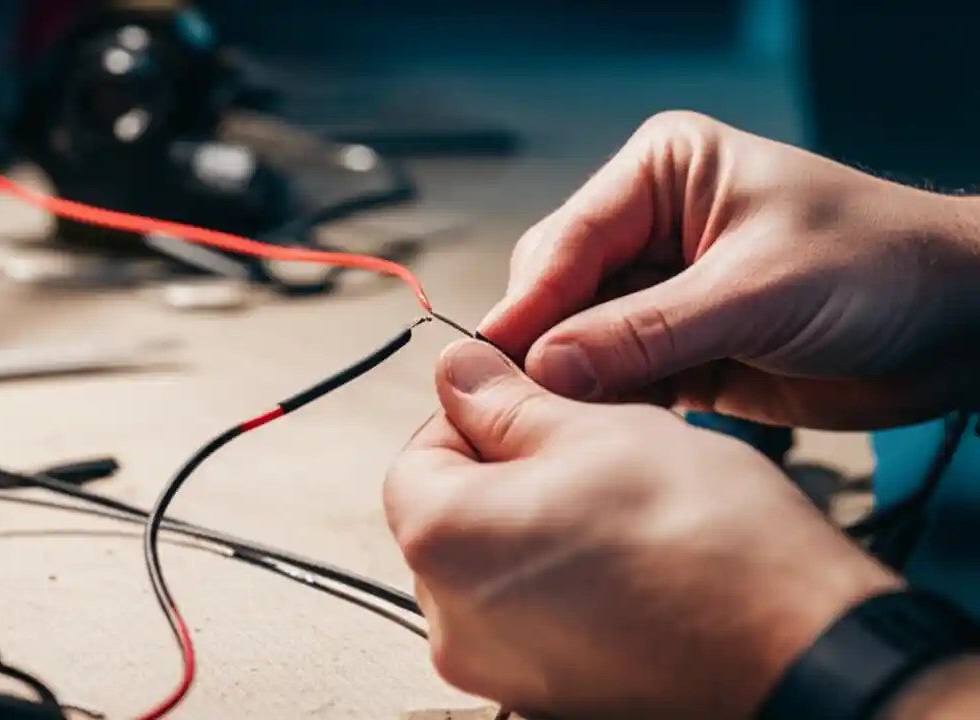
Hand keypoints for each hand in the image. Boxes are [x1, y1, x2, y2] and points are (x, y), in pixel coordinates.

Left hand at [385, 340, 900, 718]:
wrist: (801, 651)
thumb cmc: (710, 541)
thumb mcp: (595, 427)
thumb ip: (504, 398)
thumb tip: (459, 372)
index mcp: (441, 541)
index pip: (417, 453)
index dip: (475, 414)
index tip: (527, 403)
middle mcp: (452, 621)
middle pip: (449, 514)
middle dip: (505, 470)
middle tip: (582, 447)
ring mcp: (496, 669)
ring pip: (491, 565)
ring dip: (535, 522)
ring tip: (615, 503)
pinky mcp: (544, 695)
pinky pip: (527, 616)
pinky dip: (558, 579)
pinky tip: (624, 557)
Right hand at [481, 111, 979, 428]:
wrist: (955, 325)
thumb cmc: (877, 268)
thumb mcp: (757, 291)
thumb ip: (647, 331)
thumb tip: (547, 365)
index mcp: (660, 173)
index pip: (567, 239)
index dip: (529, 304)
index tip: (493, 361)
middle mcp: (648, 226)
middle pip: (559, 291)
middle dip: (548, 347)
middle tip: (525, 406)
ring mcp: (659, 290)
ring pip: (579, 341)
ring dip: (576, 385)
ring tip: (564, 429)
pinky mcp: (675, 346)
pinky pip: (617, 378)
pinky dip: (610, 407)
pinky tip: (608, 432)